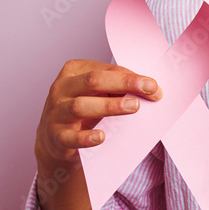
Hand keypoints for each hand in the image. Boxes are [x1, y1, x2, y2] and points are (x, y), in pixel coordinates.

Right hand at [34, 59, 162, 170]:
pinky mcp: (55, 136)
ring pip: (80, 106)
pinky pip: (70, 137)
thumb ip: (119, 88)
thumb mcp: (97, 93)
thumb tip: (152, 90)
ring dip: (109, 106)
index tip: (153, 86)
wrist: (55, 139)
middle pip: (93, 81)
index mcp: (74, 71)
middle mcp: (62, 88)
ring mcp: (56, 112)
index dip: (131, 77)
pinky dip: (86, 137)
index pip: (105, 70)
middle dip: (124, 83)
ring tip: (133, 107)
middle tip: (149, 90)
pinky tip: (101, 137)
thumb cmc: (83, 110)